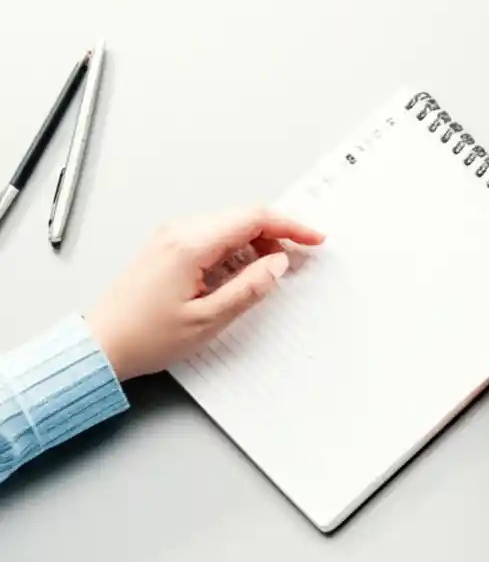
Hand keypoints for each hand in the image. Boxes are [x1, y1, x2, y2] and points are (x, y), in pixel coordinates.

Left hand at [87, 207, 324, 380]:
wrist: (101, 344)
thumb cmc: (146, 337)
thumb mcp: (208, 319)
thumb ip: (250, 288)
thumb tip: (279, 264)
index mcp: (191, 245)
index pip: (253, 218)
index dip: (291, 226)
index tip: (314, 239)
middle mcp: (179, 231)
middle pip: (243, 217)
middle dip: (276, 235)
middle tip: (297, 260)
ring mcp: (170, 236)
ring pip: (228, 225)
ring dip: (256, 243)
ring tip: (268, 273)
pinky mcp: (166, 246)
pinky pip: (211, 235)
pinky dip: (235, 248)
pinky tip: (241, 272)